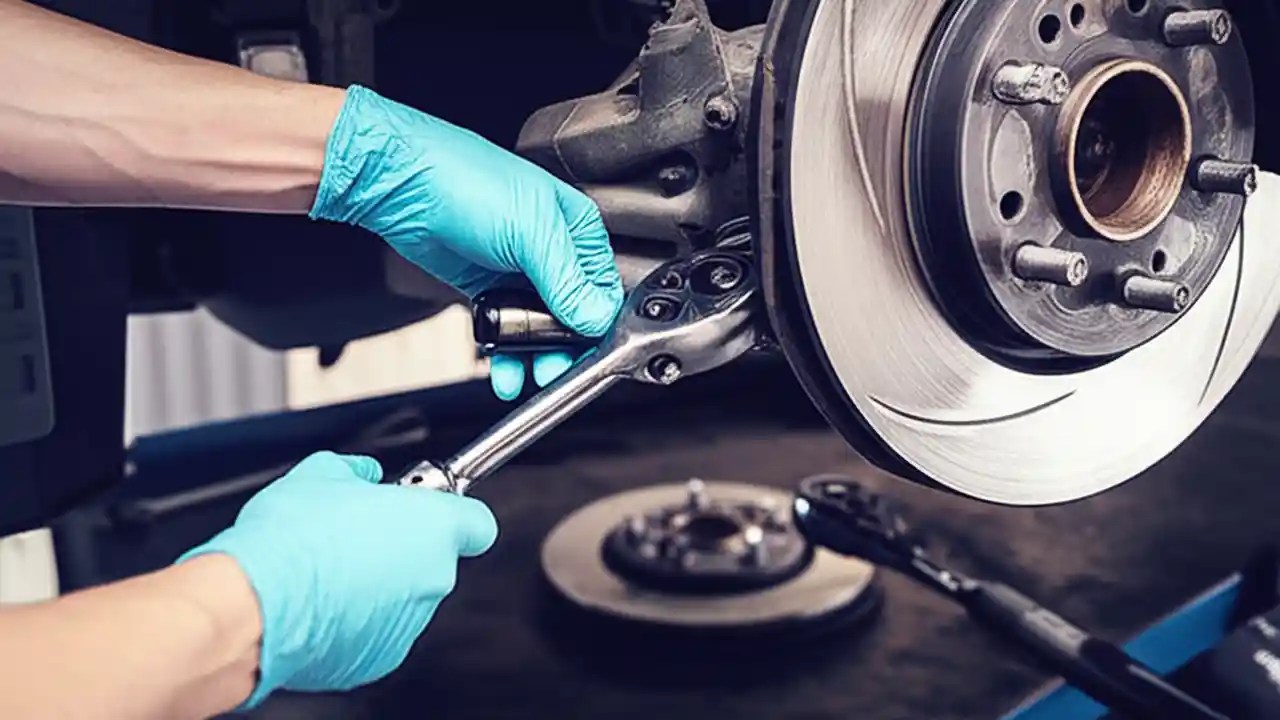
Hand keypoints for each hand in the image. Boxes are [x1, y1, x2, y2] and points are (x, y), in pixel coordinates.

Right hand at [177, 452, 496, 707]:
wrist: (255, 603)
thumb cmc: (292, 539)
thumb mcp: (322, 474)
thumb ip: (356, 470)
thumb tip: (362, 473)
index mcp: (433, 529)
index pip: (477, 523)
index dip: (452, 513)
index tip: (429, 508)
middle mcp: (432, 579)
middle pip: (433, 559)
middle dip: (402, 547)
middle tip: (359, 534)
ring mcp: (408, 624)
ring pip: (404, 597)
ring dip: (379, 584)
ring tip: (329, 570)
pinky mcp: (378, 658)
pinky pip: (378, 632)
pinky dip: (357, 620)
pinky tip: (321, 603)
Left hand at [310, 85, 623, 400]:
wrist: (402, 184)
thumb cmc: (466, 183)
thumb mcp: (532, 233)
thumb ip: (567, 282)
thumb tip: (596, 318)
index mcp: (576, 228)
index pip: (604, 287)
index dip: (599, 323)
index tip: (592, 353)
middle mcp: (551, 251)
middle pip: (572, 315)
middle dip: (565, 349)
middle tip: (556, 371)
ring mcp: (518, 270)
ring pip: (539, 327)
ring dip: (536, 357)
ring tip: (529, 377)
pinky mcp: (488, 286)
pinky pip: (507, 329)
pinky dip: (507, 354)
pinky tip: (506, 371)